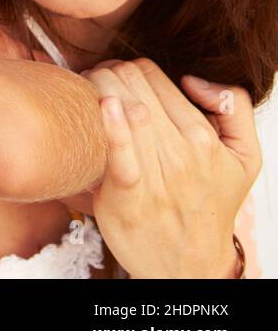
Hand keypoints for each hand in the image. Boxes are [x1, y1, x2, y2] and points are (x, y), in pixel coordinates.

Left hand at [82, 58, 259, 277]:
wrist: (190, 263)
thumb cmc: (211, 202)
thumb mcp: (244, 156)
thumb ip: (234, 107)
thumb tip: (193, 80)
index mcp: (203, 136)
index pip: (152, 75)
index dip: (127, 67)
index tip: (116, 76)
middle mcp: (181, 152)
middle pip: (131, 84)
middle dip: (106, 72)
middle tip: (95, 82)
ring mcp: (156, 173)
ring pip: (121, 106)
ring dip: (95, 88)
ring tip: (85, 93)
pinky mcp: (129, 194)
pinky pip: (120, 155)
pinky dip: (112, 128)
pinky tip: (104, 107)